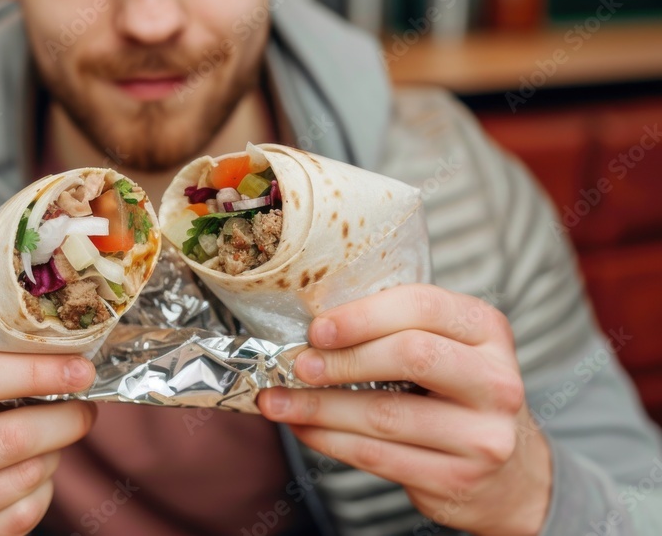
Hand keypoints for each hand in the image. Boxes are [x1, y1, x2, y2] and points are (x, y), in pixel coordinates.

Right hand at [0, 351, 96, 535]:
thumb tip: (61, 360)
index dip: (38, 369)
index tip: (80, 368)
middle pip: (15, 435)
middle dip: (66, 418)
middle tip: (84, 408)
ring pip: (30, 476)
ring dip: (53, 454)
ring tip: (46, 443)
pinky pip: (25, 513)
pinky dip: (40, 491)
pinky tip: (27, 479)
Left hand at [258, 284, 551, 535]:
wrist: (508, 473)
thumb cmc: (454, 393)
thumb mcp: (444, 347)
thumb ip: (392, 330)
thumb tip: (308, 331)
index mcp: (487, 330)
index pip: (423, 306)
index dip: (363, 315)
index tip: (317, 328)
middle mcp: (496, 380)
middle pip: (411, 355)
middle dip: (342, 360)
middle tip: (296, 364)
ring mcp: (483, 435)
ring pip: (385, 414)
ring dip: (319, 408)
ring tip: (276, 401)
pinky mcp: (458, 479)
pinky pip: (377, 456)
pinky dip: (329, 440)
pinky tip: (303, 428)